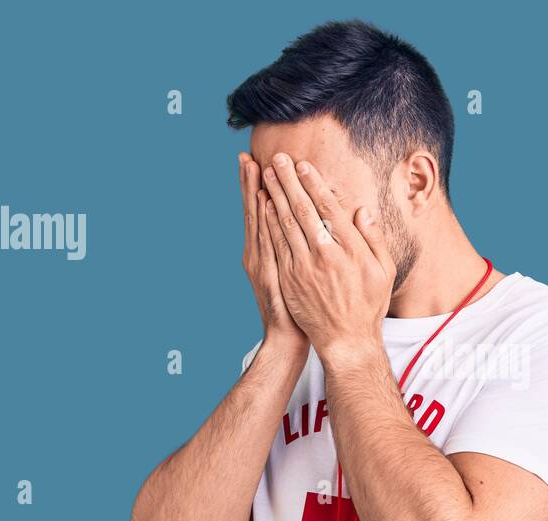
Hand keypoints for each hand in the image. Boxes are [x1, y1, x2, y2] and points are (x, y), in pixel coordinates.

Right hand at [239, 152, 305, 348]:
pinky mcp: (268, 274)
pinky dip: (264, 222)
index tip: (257, 160)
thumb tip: (301, 225)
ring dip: (254, 194)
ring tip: (252, 167)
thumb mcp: (294, 273)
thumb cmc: (298, 306)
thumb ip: (294, 248)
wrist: (289, 337)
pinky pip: (268, 242)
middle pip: (255, 211)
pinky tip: (264, 203)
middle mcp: (259, 253)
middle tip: (247, 155)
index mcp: (267, 250)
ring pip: (258, 222)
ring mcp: (261, 262)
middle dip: (251, 183)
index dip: (258, 188)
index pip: (262, 212)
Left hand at [261, 152, 394, 362]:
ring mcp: (304, 268)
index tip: (304, 165)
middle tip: (278, 158)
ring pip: (285, 224)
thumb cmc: (368, 306)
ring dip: (274, 195)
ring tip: (267, 173)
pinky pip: (277, 244)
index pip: (328, 209)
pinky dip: (268, 222)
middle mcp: (325, 255)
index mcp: (349, 250)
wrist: (346, 341)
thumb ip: (374, 240)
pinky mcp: (289, 279)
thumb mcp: (383, 272)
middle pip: (303, 210)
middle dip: (289, 181)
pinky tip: (263, 205)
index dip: (314, 184)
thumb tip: (364, 211)